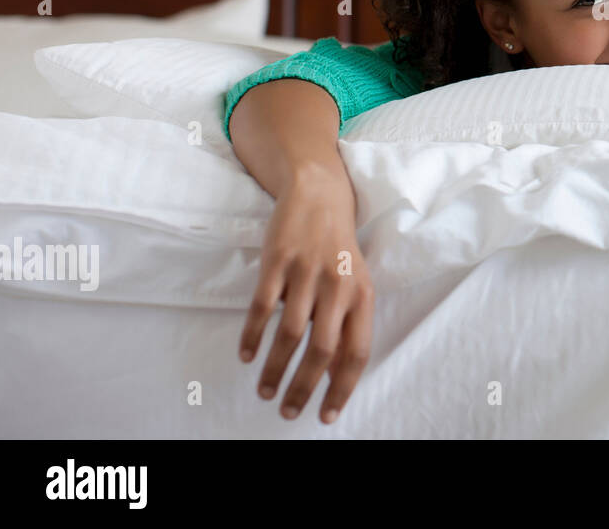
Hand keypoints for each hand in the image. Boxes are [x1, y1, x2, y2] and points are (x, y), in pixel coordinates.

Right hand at [238, 166, 373, 423]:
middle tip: (287, 411)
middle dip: (303, 388)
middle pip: (322, 351)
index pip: (356, 352)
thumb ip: (346, 325)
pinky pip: (263, 307)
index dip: (342, 388)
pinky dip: (253, 336)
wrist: (320, 194)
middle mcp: (338, 286)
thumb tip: (335, 376)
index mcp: (362, 295)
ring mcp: (307, 272)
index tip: (326, 415)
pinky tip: (246, 356)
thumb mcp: (353, 284)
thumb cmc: (337, 249)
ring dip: (275, 369)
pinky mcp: (279, 260)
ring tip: (265, 391)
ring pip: (290, 335)